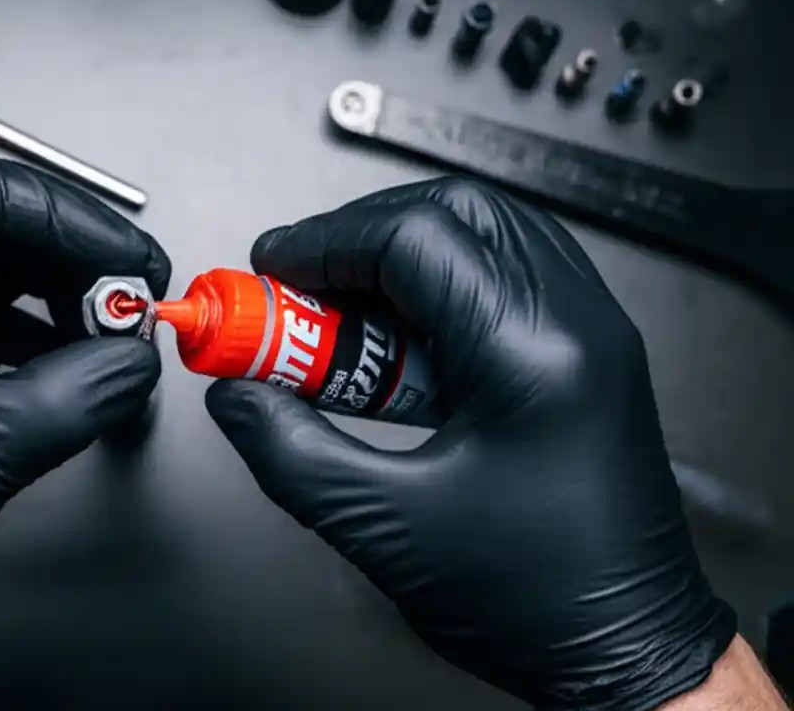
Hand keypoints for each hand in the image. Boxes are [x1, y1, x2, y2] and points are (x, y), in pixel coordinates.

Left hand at [0, 153, 170, 660]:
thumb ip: (70, 397)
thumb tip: (136, 361)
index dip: (63, 215)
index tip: (121, 256)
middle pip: (6, 232)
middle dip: (81, 258)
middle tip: (137, 298)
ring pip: (14, 282)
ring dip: (76, 301)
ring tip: (119, 340)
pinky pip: (12, 333)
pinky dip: (60, 344)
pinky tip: (90, 370)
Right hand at [206, 178, 735, 707]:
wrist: (623, 650)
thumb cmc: (538, 603)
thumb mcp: (386, 528)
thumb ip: (292, 453)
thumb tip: (238, 398)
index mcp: (533, 356)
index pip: (414, 239)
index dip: (325, 244)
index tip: (271, 272)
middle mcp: (576, 325)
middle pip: (455, 212)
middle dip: (359, 236)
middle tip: (300, 284)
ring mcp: (592, 334)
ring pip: (486, 233)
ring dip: (401, 255)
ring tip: (344, 314)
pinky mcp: (588, 355)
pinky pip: (508, 277)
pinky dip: (441, 286)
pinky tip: (399, 339)